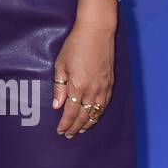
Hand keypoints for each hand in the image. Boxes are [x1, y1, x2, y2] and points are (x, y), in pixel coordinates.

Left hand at [51, 22, 115, 136]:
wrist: (97, 32)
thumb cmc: (75, 45)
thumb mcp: (61, 64)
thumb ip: (59, 87)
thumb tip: (57, 106)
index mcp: (78, 86)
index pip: (70, 112)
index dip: (65, 124)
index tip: (60, 131)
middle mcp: (92, 90)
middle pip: (84, 116)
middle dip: (75, 127)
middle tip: (69, 135)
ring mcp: (103, 87)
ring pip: (96, 112)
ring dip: (88, 123)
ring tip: (80, 130)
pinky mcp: (110, 83)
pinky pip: (105, 104)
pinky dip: (99, 113)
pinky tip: (94, 116)